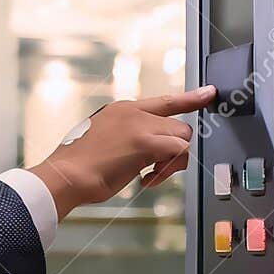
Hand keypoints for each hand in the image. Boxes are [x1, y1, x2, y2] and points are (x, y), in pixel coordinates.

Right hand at [27, 85, 216, 218]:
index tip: (207, 93)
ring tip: (150, 175)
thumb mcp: (101, 141)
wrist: (65, 175)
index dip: (189, 99)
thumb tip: (146, 155)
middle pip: (178, 126)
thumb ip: (125, 139)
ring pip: (181, 138)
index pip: (163, 101)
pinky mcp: (146, 142)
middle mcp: (133, 112)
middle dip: (173, 151)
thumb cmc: (77, 166)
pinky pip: (178, 152)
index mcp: (121, 110)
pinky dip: (168, 170)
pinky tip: (147, 179)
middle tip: (156, 170)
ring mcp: (140, 125)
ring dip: (172, 162)